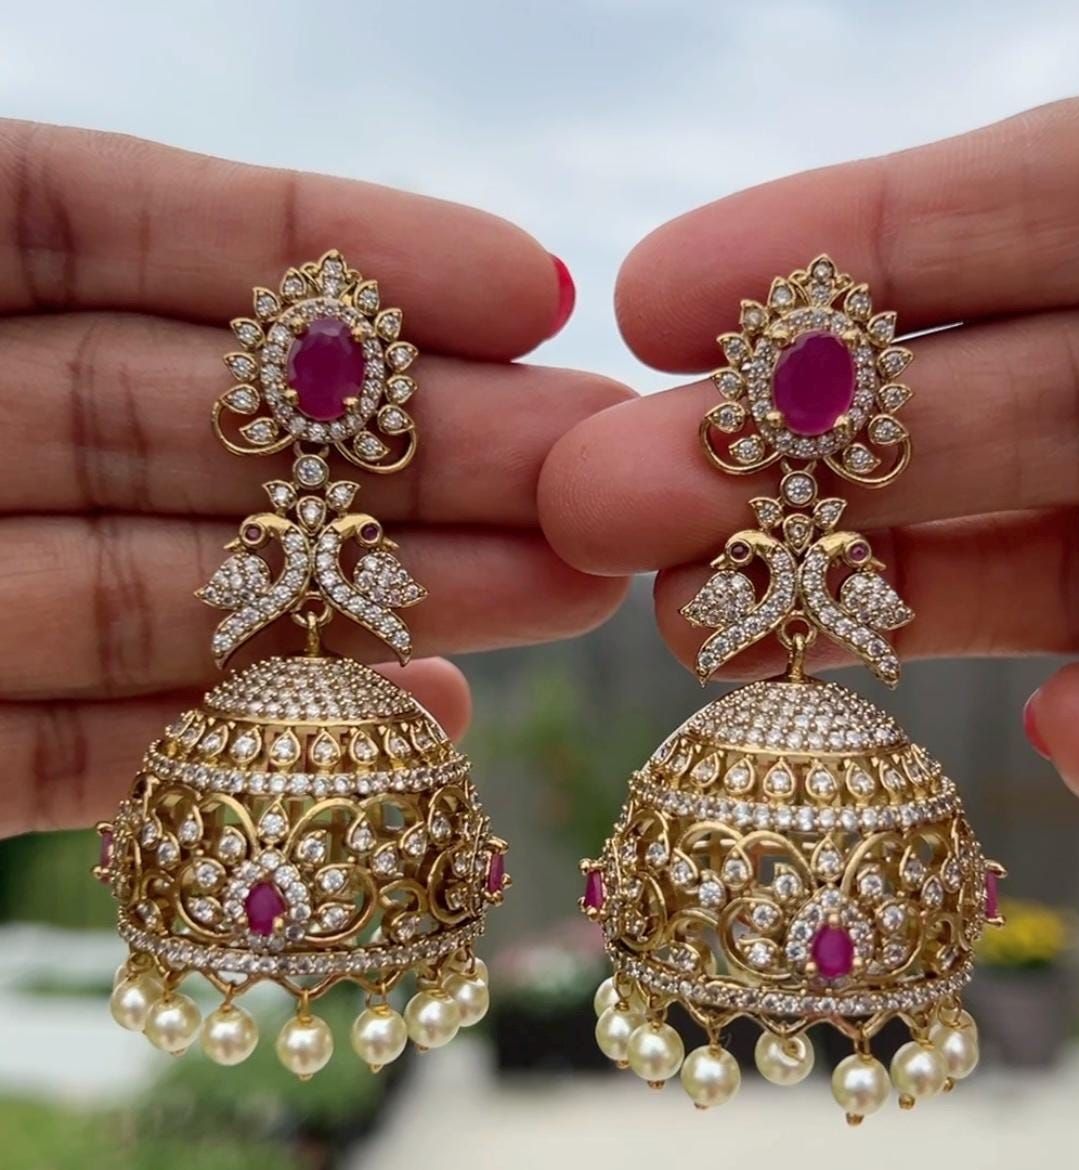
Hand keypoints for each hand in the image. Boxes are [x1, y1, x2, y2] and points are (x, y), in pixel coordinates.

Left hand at [0, 120, 628, 837]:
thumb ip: (46, 219)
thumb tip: (296, 293)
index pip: (126, 241)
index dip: (337, 261)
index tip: (530, 290)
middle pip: (199, 439)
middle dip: (411, 444)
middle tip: (601, 464)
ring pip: (175, 599)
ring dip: (381, 598)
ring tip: (566, 588)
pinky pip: (74, 752)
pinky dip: (240, 742)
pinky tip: (415, 712)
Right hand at [540, 82, 1078, 828]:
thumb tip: (1024, 458)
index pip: (1075, 203)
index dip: (861, 241)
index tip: (653, 295)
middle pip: (1017, 402)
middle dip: (797, 442)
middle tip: (602, 489)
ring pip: (1069, 555)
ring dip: (886, 590)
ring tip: (690, 619)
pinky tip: (1058, 728)